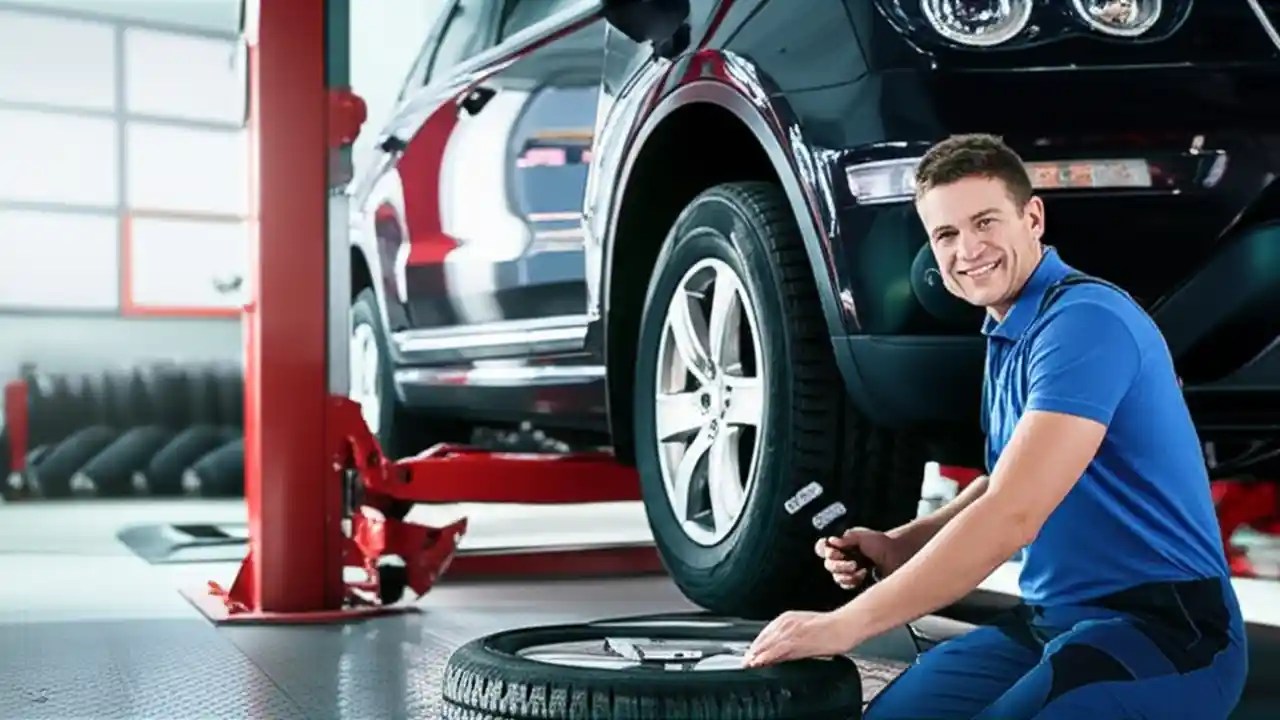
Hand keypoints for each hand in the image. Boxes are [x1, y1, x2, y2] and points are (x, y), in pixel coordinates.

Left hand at [741, 610, 858, 667]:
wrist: (845, 625)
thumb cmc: (831, 628)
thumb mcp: (806, 629)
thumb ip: (791, 639)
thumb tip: (779, 653)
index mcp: (787, 618)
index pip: (766, 632)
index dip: (757, 645)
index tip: (750, 654)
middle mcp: (786, 622)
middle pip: (764, 638)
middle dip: (754, 651)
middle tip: (745, 661)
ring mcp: (791, 630)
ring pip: (768, 644)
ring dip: (757, 654)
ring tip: (749, 664)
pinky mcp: (798, 638)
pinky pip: (778, 649)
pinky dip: (767, 655)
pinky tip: (760, 662)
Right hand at [815, 527, 906, 588]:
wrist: (899, 556)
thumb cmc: (883, 544)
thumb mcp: (864, 535)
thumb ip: (846, 537)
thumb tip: (831, 541)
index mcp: (842, 544)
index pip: (822, 548)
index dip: (825, 551)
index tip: (835, 552)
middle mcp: (843, 556)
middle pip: (828, 564)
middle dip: (839, 565)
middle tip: (853, 563)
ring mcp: (848, 570)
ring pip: (836, 576)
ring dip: (846, 574)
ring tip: (860, 570)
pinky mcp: (855, 581)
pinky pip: (844, 585)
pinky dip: (852, 581)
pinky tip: (862, 576)